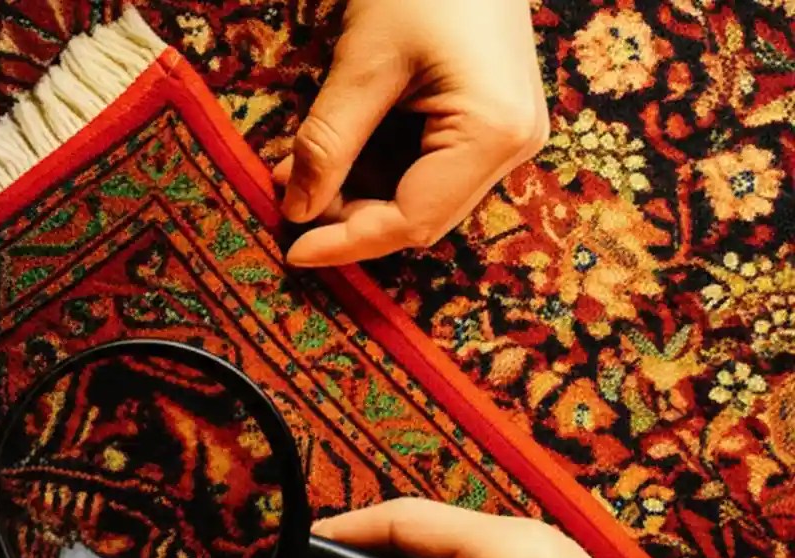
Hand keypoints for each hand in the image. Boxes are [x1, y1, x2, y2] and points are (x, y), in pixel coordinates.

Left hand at [276, 0, 547, 265]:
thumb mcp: (364, 62)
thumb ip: (329, 142)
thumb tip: (297, 210)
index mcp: (494, 133)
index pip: (411, 220)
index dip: (347, 242)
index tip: (291, 250)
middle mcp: (515, 144)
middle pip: (421, 216)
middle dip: (350, 217)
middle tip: (287, 199)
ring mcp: (510, 133)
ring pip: (425, 197)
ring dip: (360, 195)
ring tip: (299, 174)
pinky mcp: (494, 118)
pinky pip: (432, 168)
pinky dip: (380, 170)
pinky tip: (337, 155)